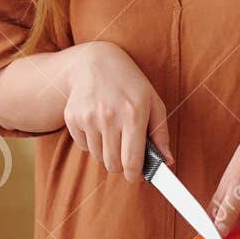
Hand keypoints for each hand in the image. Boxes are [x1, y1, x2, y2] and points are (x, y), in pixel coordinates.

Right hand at [64, 42, 172, 181]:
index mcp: (133, 114)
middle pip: (113, 164)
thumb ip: (161, 134)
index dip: (134, 175)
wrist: (96, 62)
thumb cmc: (131, 84)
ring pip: (98, 157)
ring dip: (106, 152)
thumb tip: (167, 162)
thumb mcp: (153, 102)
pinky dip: (91, 142)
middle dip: (121, 165)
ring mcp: (88, 117)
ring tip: (112, 132)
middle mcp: (109, 117)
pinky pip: (83, 146)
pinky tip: (98, 124)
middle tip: (125, 153)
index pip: (131, 161)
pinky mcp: (72, 118)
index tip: (135, 176)